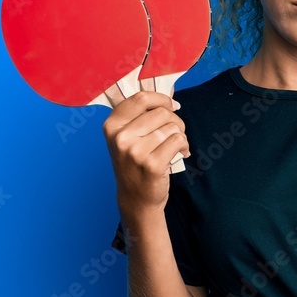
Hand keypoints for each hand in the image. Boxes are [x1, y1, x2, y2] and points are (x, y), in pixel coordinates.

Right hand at [102, 91, 190, 216]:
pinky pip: (178, 140)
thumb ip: (140, 117)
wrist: (136, 199)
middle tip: (176, 132)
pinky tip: (181, 153)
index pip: (140, 98)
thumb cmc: (135, 164)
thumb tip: (169, 98)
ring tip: (176, 146)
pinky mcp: (152, 164)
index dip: (161, 99)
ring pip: (172, 127)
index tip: (171, 106)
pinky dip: (184, 145)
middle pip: (161, 112)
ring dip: (180, 135)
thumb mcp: (126, 138)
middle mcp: (120, 137)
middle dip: (175, 120)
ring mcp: (135, 152)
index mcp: (112, 126)